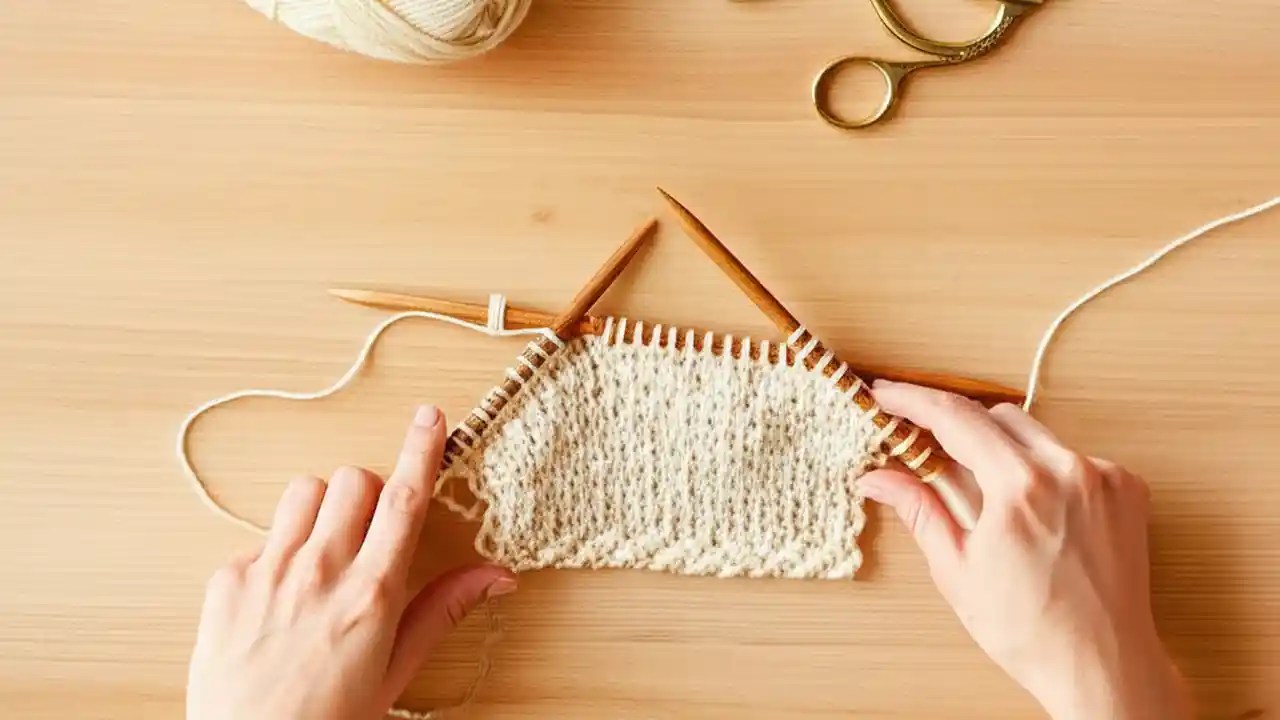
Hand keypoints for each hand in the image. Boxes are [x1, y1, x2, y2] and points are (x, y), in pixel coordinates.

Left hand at [188, 405, 515, 719]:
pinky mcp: (227, 581)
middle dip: (370, 491)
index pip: (405, 499)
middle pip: (354, 480)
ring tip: (325, 551)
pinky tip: (280, 596)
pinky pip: (260, 537)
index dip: (421, 449)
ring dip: (323, 508)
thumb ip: (442, 612)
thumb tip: (497, 577)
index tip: (429, 416)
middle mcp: (320, 572)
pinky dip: (277, 553)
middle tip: (372, 528)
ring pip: (304, 491)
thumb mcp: (395, 673)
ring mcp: (268, 572)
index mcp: (371, 594)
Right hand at [857, 381, 1190, 719]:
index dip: (913, 400)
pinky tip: (1030, 507)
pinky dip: (1042, 469)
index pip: (955, 418)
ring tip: (981, 487)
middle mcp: (1067, 470)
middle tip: (923, 443)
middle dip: (955, 424)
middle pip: (994, 415)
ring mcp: (1104, 477)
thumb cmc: (1030, 630)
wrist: (1102, 665)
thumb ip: (919, 509)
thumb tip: (876, 478)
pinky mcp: (1127, 489)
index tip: (886, 394)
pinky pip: (1071, 457)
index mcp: (1019, 488)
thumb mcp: (957, 570)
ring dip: (1000, 447)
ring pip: (1036, 433)